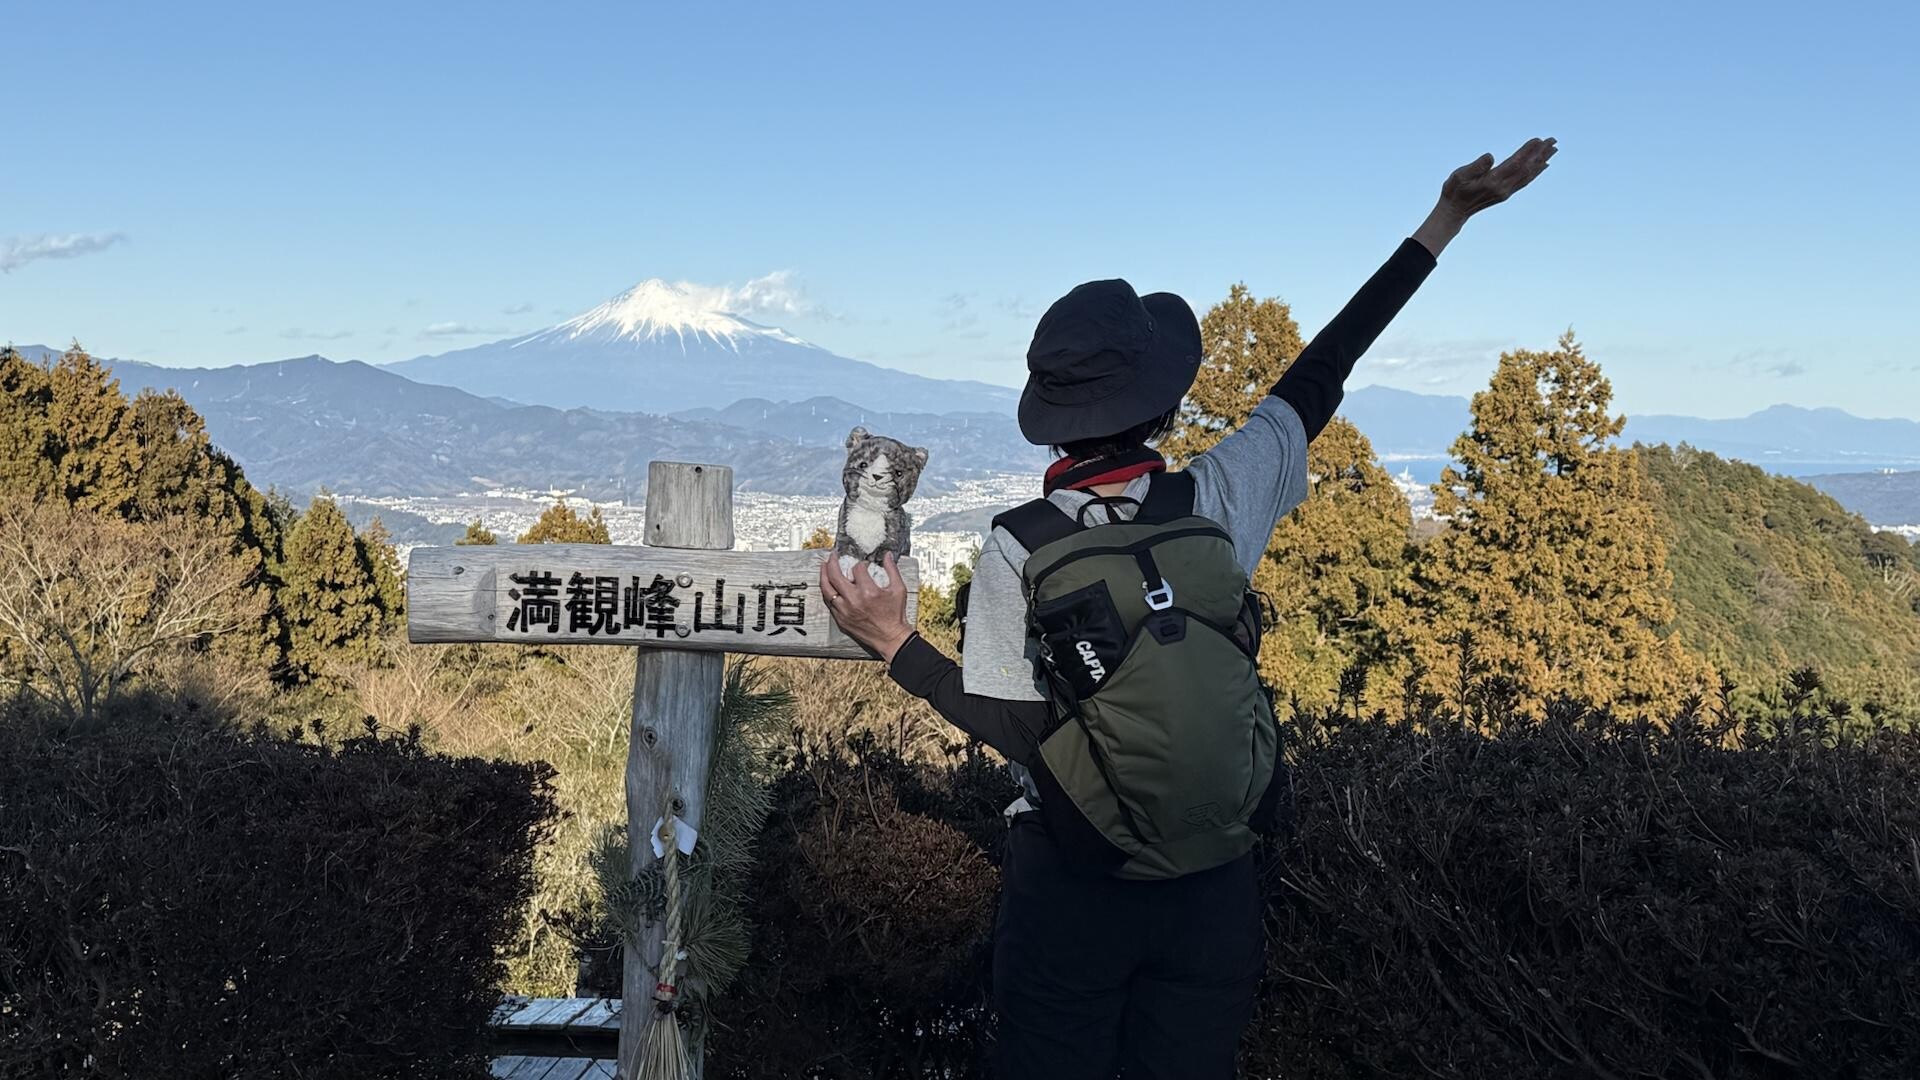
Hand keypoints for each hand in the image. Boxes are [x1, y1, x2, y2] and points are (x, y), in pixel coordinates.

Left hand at [819, 551, 913, 661]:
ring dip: (824, 575)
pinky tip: (828, 585)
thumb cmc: (895, 615)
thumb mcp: (899, 589)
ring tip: (824, 567)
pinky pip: (829, 602)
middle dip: (832, 562)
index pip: (857, 569)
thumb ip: (892, 570)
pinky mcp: (841, 619)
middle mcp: (853, 600)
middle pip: (835, 576)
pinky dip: (827, 592)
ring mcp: (844, 611)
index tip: (863, 564)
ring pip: (827, 589)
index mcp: (868, 592)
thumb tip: (887, 555)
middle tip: (833, 556)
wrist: (890, 638)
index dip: (860, 563)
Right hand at [1412, 136, 1556, 257]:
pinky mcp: (1506, 193)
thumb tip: (1491, 156)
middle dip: (1541, 153)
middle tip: (1554, 140)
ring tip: (1553, 149)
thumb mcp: (1458, 176)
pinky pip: (1525, 181)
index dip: (1528, 151)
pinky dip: (1536, 172)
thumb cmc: (1454, 191)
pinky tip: (1543, 165)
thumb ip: (1475, 166)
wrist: (1454, 212)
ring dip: (1542, 161)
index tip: (1539, 139)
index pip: (1515, 164)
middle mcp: (1503, 188)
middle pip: (1527, 169)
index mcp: (1492, 182)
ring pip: (1529, 175)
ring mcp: (1506, 192)